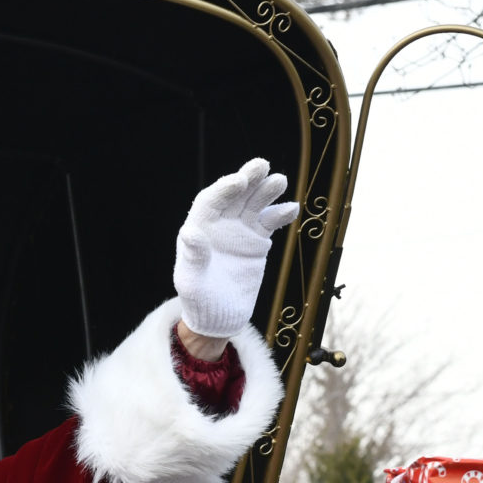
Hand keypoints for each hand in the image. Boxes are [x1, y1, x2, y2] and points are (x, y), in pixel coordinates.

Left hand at [174, 158, 297, 340]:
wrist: (219, 317)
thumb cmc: (198, 300)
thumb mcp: (191, 282)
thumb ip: (193, 257)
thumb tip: (190, 232)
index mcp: (199, 227)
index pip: (211, 202)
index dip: (224, 189)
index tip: (239, 181)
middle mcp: (219, 224)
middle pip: (235, 196)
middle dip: (248, 179)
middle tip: (262, 165)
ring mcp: (239, 230)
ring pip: (254, 204)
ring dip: (267, 191)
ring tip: (280, 181)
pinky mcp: (256, 241)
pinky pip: (270, 222)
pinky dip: (281, 214)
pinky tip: (292, 208)